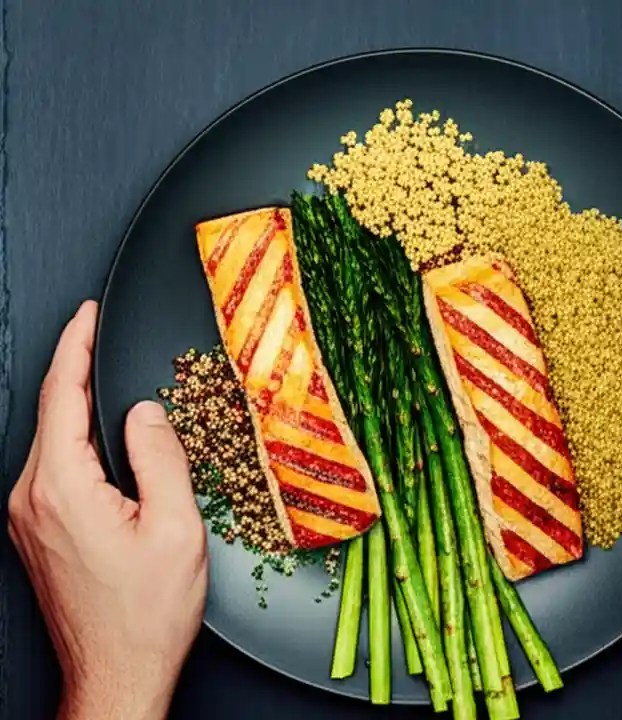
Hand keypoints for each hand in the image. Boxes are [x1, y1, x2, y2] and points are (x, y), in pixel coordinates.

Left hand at [7, 301, 207, 719]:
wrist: (115, 673)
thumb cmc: (146, 614)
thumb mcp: (175, 527)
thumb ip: (160, 458)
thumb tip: (146, 412)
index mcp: (61, 488)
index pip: (61, 395)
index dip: (76, 346)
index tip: (87, 313)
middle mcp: (31, 499)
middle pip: (52, 413)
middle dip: (78, 371)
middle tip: (105, 337)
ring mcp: (27, 518)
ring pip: (52, 442)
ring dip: (80, 408)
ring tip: (114, 384)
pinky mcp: (35, 533)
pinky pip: (54, 469)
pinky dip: (78, 443)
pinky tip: (107, 443)